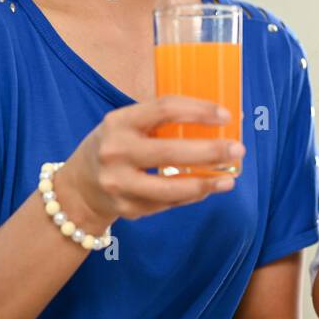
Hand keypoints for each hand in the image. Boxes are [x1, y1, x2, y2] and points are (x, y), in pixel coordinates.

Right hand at [56, 95, 244, 227]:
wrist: (79, 188)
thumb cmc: (116, 146)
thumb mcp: (127, 124)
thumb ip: (162, 121)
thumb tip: (220, 119)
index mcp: (120, 121)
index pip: (164, 109)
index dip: (199, 111)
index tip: (226, 116)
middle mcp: (116, 151)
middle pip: (171, 152)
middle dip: (210, 151)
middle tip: (239, 149)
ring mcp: (119, 184)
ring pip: (171, 188)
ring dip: (206, 183)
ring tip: (230, 179)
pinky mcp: (127, 208)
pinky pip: (168, 203)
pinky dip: (192, 195)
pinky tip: (209, 188)